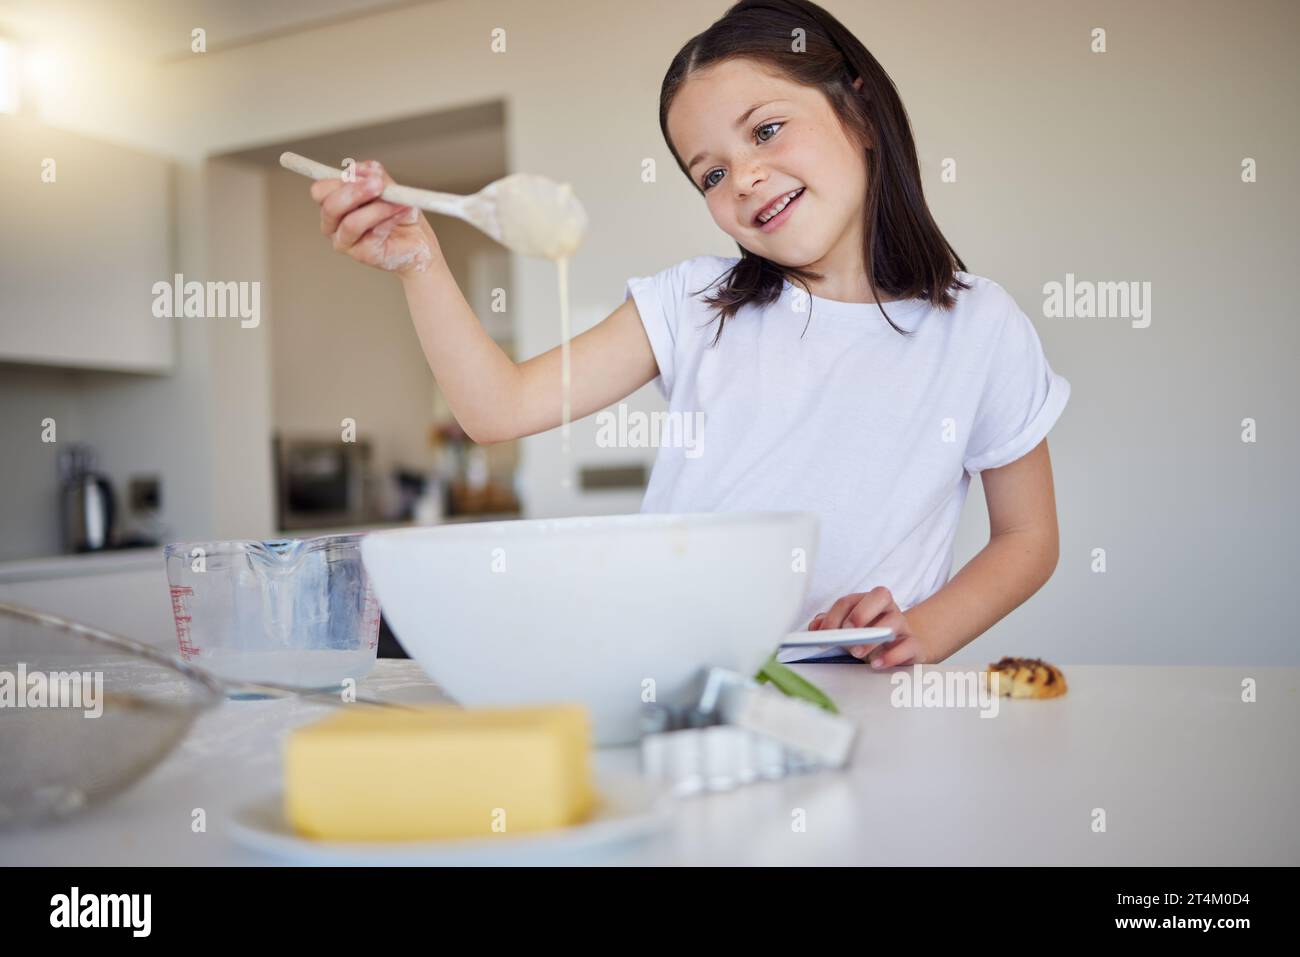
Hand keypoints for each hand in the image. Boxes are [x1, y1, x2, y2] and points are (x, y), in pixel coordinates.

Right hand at [310, 159, 439, 275]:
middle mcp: (333, 225)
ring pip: (351, 222)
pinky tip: (402, 212)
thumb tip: (364, 169)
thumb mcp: (388, 188)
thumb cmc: (398, 213)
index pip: (320, 191)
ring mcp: (345, 242)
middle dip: (354, 192)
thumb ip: (375, 176)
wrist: (418, 240)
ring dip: (377, 209)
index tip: (368, 174)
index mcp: (333, 204)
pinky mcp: (363, 255)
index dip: (340, 180)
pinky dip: (390, 219)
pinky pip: (373, 234)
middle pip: (329, 207)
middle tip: (379, 185)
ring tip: (398, 202)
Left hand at [806, 586, 926, 668]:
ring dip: (872, 637)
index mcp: (870, 601)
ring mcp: (904, 625)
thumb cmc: (873, 637)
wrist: (904, 650)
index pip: (851, 599)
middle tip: (845, 633)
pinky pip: (907, 646)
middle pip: (880, 595)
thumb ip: (832, 625)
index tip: (824, 632)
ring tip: (856, 653)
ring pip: (894, 621)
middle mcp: (889, 608)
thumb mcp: (851, 631)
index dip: (835, 614)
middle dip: (859, 613)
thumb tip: (815, 626)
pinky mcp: (914, 645)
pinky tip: (876, 664)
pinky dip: (892, 656)